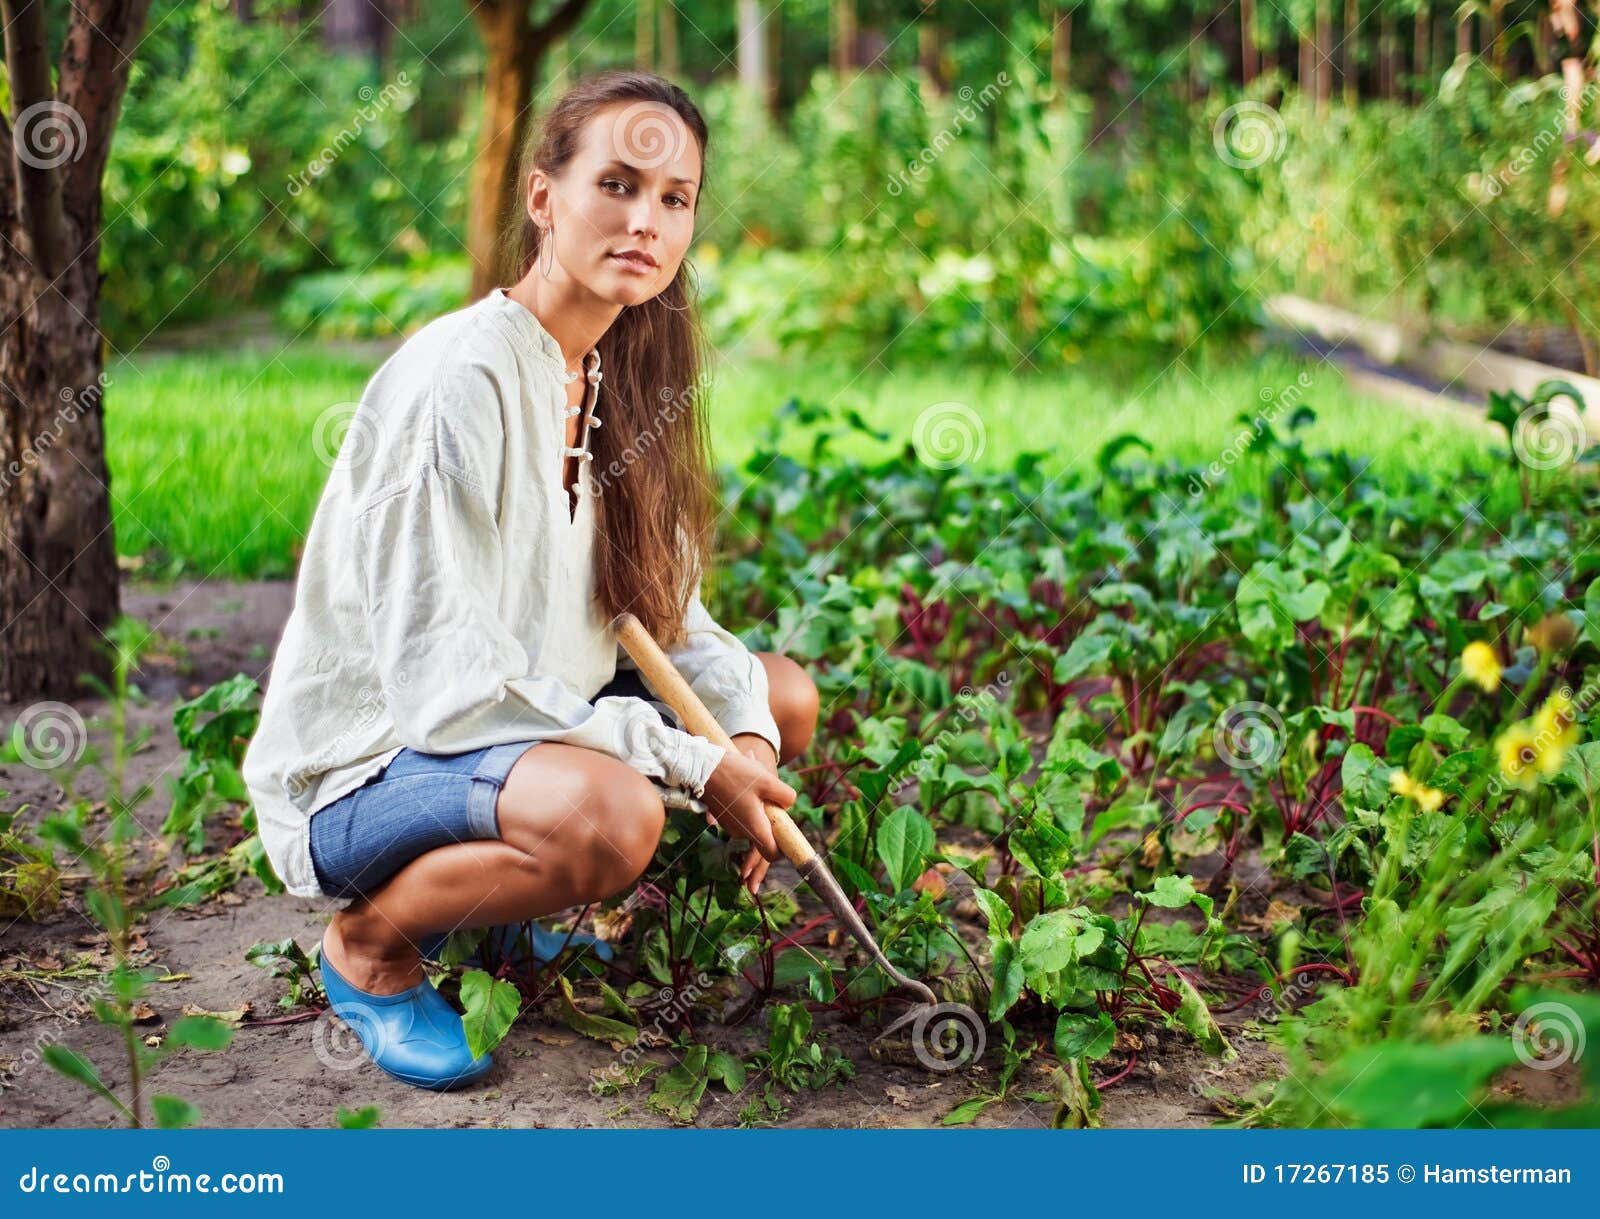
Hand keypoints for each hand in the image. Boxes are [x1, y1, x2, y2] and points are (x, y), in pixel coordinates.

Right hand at [699, 734, 791, 894]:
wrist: (701, 766)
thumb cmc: (736, 773)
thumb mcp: (768, 781)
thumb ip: (785, 796)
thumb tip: (788, 805)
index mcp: (754, 828)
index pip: (771, 854)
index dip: (782, 852)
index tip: (787, 844)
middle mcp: (741, 831)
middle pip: (759, 847)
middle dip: (764, 855)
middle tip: (765, 872)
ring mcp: (730, 824)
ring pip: (750, 831)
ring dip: (759, 828)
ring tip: (763, 830)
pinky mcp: (723, 815)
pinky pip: (740, 820)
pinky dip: (748, 816)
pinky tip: (753, 799)